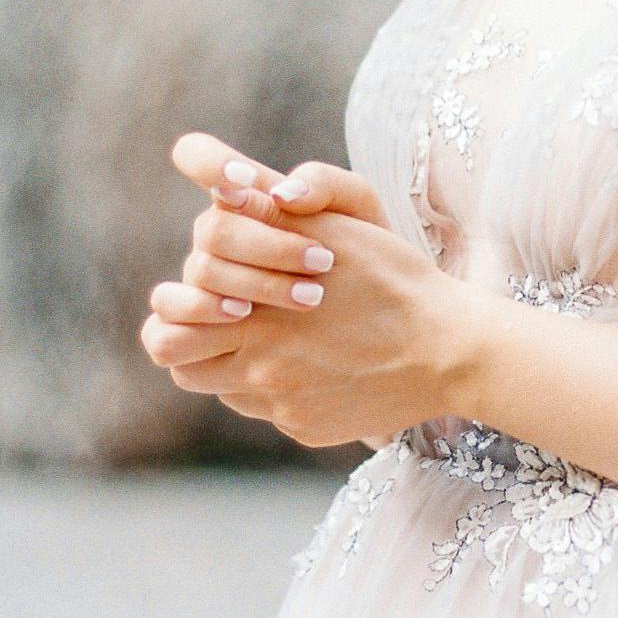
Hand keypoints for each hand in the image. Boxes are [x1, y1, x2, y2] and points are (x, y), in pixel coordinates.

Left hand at [140, 134, 474, 449]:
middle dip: (188, 335)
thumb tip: (221, 189)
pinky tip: (315, 363)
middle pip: (179, 362)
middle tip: (222, 317)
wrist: (449, 350)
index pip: (168, 323)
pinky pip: (267, 410)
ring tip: (266, 337)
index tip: (218, 288)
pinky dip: (279, 387)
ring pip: (221, 387)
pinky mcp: (305, 428)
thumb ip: (270, 205)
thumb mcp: (338, 226)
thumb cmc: (396, 277)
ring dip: (230, 361)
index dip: (182, 302)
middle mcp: (258, 367)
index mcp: (254, 314)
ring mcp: (281, 405)